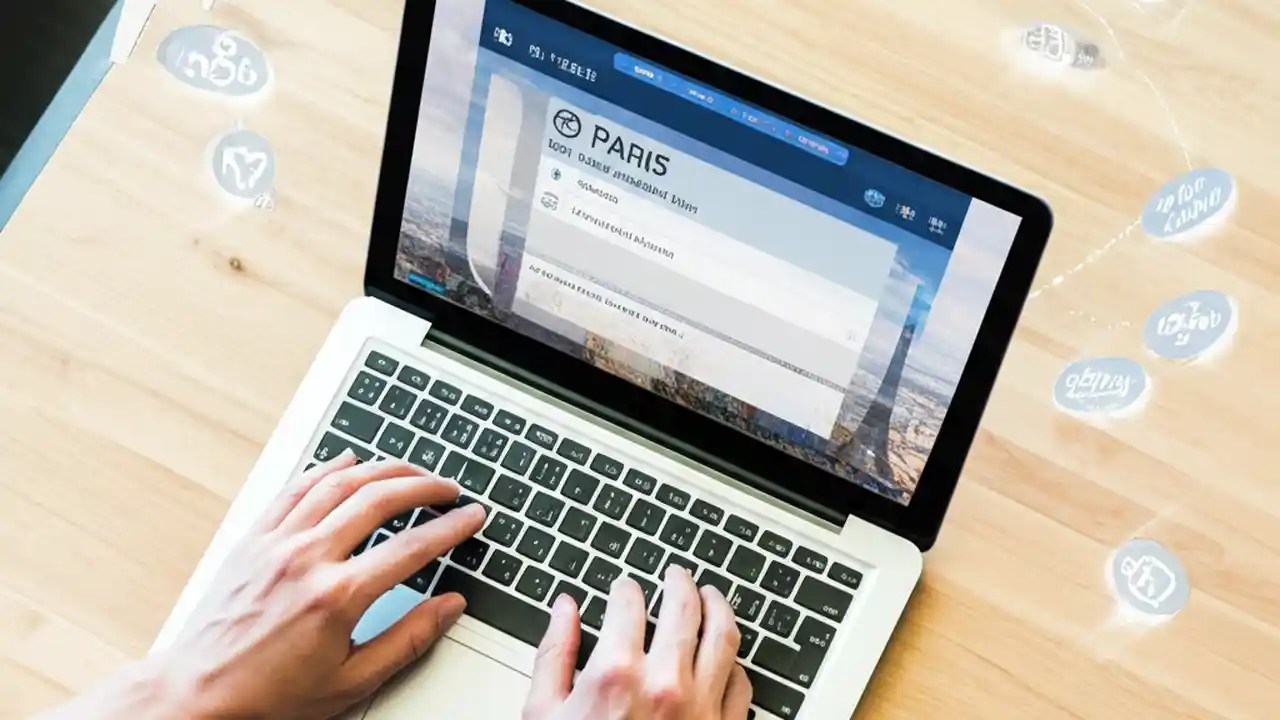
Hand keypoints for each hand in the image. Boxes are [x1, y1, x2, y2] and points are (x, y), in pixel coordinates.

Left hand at [42, 452, 485, 719]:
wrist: (198, 697)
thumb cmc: (269, 698)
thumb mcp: (351, 682)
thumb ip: (408, 639)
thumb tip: (449, 607)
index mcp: (337, 597)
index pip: (411, 547)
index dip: (450, 528)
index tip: (471, 517)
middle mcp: (306, 559)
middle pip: (378, 498)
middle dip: (423, 486)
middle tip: (448, 489)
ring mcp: (276, 544)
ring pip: (338, 483)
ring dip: (382, 469)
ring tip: (410, 470)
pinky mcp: (253, 540)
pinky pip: (294, 488)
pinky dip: (325, 469)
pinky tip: (347, 462)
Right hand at [524, 567, 752, 719]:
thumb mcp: (542, 714)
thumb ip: (554, 654)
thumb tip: (563, 609)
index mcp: (616, 673)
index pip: (628, 603)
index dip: (625, 587)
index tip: (625, 587)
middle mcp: (665, 683)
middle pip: (684, 607)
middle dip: (679, 583)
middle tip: (677, 575)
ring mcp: (702, 708)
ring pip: (724, 637)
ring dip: (719, 607)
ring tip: (712, 596)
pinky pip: (742, 684)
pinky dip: (735, 664)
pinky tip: (727, 657)